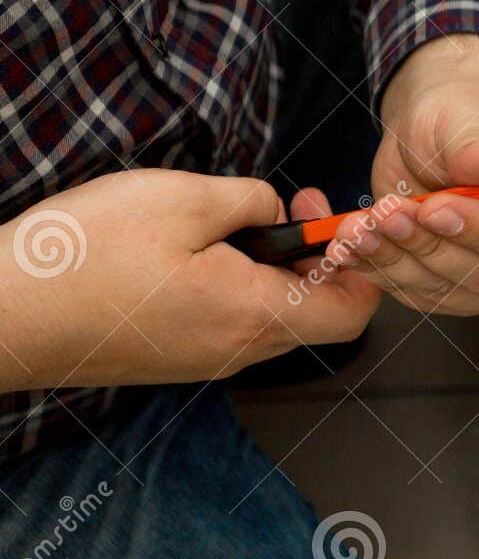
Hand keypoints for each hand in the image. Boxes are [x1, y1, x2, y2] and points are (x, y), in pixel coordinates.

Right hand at [0, 170, 378, 393]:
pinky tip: (195, 248)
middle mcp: (239, 350)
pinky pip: (229, 321)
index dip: (363, 260)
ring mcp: (203, 360)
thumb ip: (250, 199)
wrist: (2, 317)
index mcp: (256, 314)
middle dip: (316, 252)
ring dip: (271, 266)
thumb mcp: (184, 198)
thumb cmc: (86, 257)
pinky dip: (234, 284)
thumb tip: (274, 209)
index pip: (355, 310)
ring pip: (271, 314)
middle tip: (286, 202)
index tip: (334, 216)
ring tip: (232, 219)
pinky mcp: (171, 358)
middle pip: (316, 310)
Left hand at [329, 35, 478, 314]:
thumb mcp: (468, 115)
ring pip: (449, 289)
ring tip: (362, 224)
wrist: (432, 130)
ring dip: (399, 258)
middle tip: (390, 212)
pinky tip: (355, 246)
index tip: (438, 207)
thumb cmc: (466, 117)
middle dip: (432, 244)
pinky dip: (382, 270)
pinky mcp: (456, 290)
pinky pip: (418, 294)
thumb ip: (476, 142)